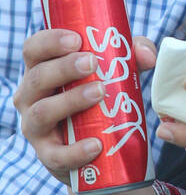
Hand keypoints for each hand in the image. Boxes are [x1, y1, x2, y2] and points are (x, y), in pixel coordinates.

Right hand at [14, 29, 156, 186]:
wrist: (96, 148)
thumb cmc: (98, 97)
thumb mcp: (113, 72)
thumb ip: (131, 57)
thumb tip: (147, 56)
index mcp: (40, 69)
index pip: (33, 49)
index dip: (50, 41)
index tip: (77, 39)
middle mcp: (30, 96)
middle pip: (37, 77)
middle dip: (64, 68)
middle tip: (92, 63)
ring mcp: (34, 126)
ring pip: (42, 112)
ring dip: (70, 101)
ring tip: (99, 93)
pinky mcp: (47, 155)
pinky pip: (56, 154)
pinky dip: (75, 150)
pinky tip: (96, 145)